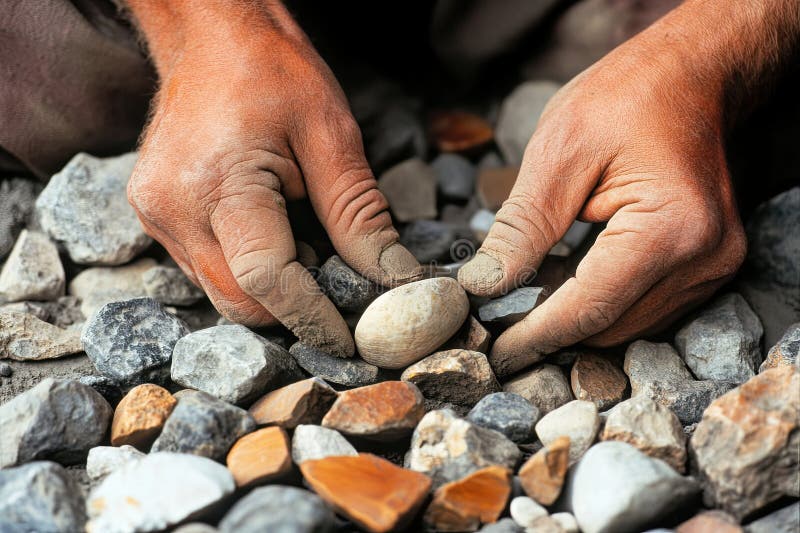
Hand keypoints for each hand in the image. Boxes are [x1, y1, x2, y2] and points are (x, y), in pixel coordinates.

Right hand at [126, 2, 420, 355]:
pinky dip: (247, 272)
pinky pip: (205, 268)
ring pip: (220, 292)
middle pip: (239, 301)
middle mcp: (173, 208)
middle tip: (344, 302)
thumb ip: (358, 213)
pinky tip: (278, 242)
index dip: (314, 318)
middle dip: (295, 313)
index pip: (267, 280)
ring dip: (271, 294)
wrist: (209, 35)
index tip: (351, 338)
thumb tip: (390, 276)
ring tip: (313, 262)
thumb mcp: (331, 132)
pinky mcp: (154, 216)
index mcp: (217, 182)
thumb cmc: (272, 71)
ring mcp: (156, 215)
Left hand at [459, 6, 751, 374]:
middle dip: (550, 330)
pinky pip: (645, 306)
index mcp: (670, 229)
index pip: (590, 308)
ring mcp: (713, 265)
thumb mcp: (559, 151)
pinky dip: (602, 302)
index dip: (536, 336)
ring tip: (527, 295)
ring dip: (576, 318)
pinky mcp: (708, 264)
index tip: (495, 354)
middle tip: (497, 320)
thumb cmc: (625, 98)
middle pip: (611, 326)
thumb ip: (522, 226)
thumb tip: (483, 286)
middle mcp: (704, 259)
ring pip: (628, 324)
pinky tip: (565, 280)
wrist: (689, 75)